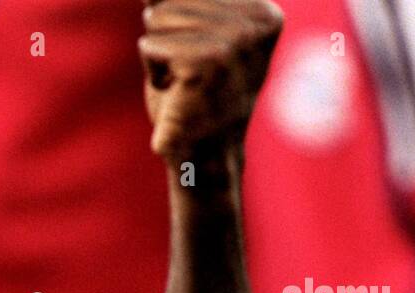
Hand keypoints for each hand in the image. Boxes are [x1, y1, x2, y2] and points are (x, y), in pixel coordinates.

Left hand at [139, 0, 282, 164]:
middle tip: (189, 72)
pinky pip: (150, 45)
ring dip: (158, 53)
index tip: (202, 59)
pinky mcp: (208, 62)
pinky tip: (176, 91)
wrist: (204, 155)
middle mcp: (257, 22)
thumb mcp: (193, 35)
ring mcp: (236, 42)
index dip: (179, 21)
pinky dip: (152, 71)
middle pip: (172, 0)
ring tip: (183, 82)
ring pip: (157, 17)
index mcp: (264, 13)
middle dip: (166, 35)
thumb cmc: (194, 94)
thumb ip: (179, 3)